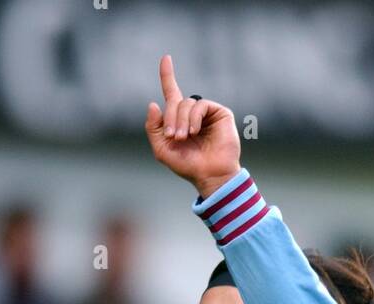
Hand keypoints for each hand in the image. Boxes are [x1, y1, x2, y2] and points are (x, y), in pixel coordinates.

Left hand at [144, 54, 240, 199]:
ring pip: (186, 103)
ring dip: (182, 121)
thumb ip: (153, 128)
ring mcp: (207, 112)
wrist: (210, 175)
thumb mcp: (162, 149)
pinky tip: (195, 131)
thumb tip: (153, 104)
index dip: (167, 76)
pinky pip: (200, 105)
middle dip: (171, 118)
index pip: (172, 93)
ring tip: (185, 138)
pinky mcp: (220, 113)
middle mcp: (193, 113)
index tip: (166, 58)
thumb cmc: (187, 166)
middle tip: (174, 137)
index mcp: (179, 119)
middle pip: (175, 102)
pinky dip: (194, 118)